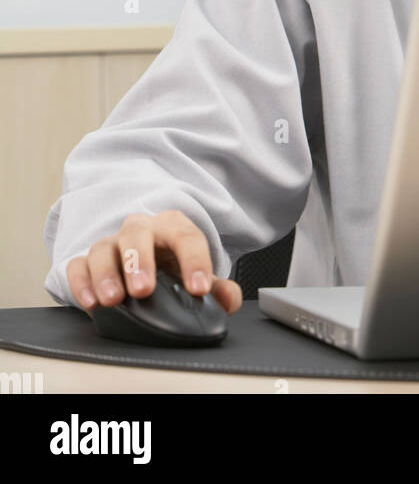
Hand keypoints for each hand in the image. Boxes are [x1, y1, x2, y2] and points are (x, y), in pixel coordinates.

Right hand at [65, 210, 242, 314]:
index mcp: (172, 228)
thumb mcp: (194, 272)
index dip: (195, 261)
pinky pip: (78, 266)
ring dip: (106, 273)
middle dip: (140, 261)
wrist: (142, 257)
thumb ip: (217, 287)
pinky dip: (81, 282)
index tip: (198, 289)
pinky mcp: (88, 261)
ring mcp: (112, 244)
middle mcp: (140, 230)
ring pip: (103, 248)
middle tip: (143, 290)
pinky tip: (89, 302)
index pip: (187, 237)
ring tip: (113, 299)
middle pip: (137, 234)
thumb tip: (228, 300)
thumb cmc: (170, 263)